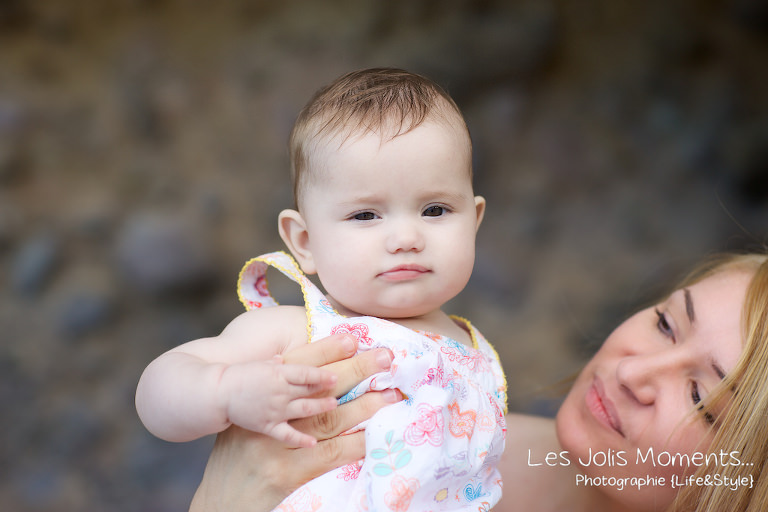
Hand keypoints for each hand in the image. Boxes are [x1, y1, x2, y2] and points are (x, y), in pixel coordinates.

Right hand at [189, 334, 398, 511]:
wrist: (215, 499)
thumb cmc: (234, 457)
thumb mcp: (248, 418)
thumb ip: (272, 394)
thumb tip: (297, 365)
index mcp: (259, 395)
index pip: (299, 365)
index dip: (327, 350)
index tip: (353, 339)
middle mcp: (268, 414)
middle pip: (320, 387)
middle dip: (356, 370)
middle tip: (385, 358)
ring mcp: (275, 445)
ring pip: (329, 419)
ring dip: (363, 406)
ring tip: (389, 395)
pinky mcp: (284, 474)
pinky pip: (325, 456)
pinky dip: (350, 445)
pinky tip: (371, 437)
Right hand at [220, 355, 337, 447]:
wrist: (217, 393)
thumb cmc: (239, 375)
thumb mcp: (259, 364)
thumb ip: (275, 363)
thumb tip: (284, 359)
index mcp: (277, 372)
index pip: (305, 373)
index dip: (321, 375)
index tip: (335, 376)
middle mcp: (279, 390)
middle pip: (308, 390)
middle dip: (327, 389)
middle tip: (345, 388)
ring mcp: (274, 409)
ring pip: (303, 409)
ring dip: (320, 407)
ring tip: (334, 405)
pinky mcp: (267, 425)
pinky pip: (286, 434)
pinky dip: (300, 439)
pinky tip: (313, 443)